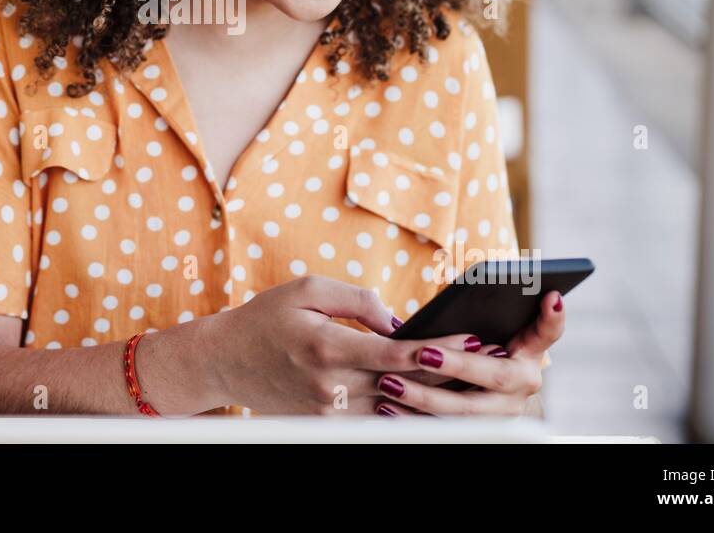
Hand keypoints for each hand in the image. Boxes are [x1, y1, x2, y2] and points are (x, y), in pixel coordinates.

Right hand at [204, 275, 480, 414]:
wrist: (225, 360)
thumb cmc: (266, 318)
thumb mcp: (307, 290)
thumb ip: (357, 300)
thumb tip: (398, 320)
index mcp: (327, 347)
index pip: (396, 352)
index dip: (438, 347)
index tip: (472, 338)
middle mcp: (331, 386)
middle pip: (403, 382)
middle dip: (447, 370)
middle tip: (489, 359)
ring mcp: (329, 411)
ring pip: (394, 406)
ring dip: (433, 393)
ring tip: (471, 378)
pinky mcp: (327, 423)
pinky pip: (375, 416)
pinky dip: (405, 407)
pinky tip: (432, 395)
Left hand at [371, 289, 565, 416]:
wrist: (482, 393)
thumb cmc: (478, 344)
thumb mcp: (489, 326)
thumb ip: (487, 309)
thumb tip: (494, 286)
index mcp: (530, 352)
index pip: (548, 330)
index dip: (552, 316)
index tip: (550, 296)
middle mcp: (524, 384)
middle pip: (495, 376)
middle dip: (457, 365)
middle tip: (422, 353)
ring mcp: (503, 412)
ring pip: (466, 410)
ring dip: (424, 397)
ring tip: (389, 382)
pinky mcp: (479, 430)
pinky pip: (445, 426)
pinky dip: (413, 417)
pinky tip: (385, 407)